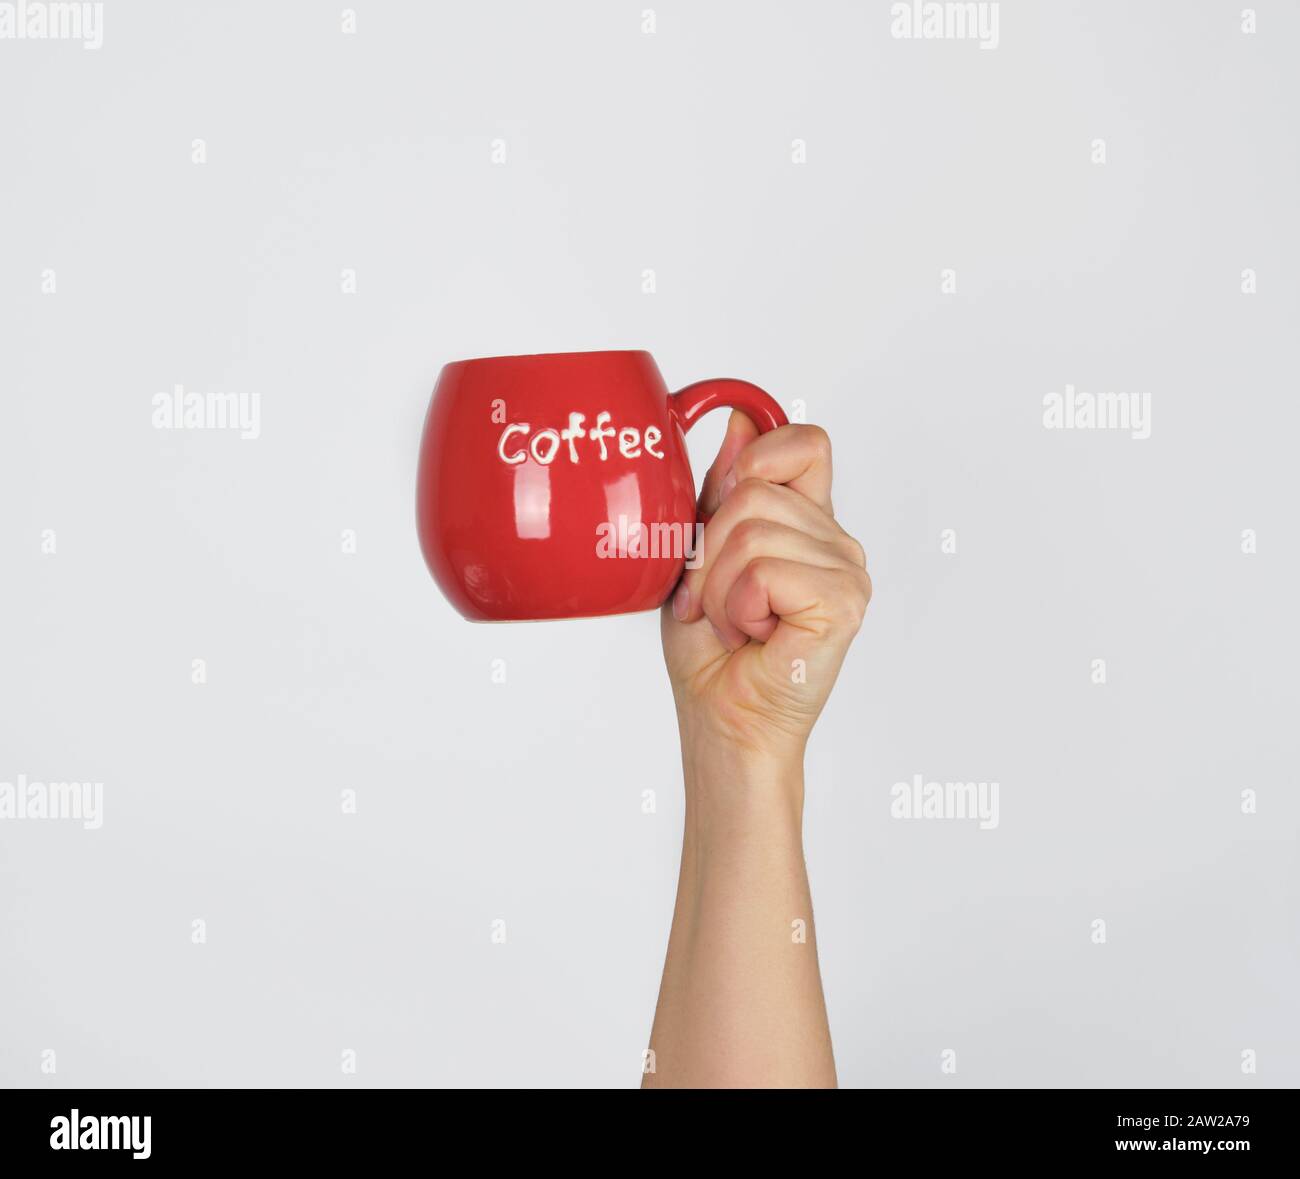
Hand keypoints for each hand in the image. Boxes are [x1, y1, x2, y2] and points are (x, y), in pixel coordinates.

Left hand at [661, 412, 870, 764]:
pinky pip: (765, 570)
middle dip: (708, 549)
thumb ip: (722, 491)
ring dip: (719, 586)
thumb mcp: (700, 555)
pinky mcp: (843, 602)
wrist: (722, 721)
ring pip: (752, 530)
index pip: (803, 442)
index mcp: (808, 522)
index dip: (755, 459)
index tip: (720, 508)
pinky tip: (754, 634)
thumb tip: (739, 419)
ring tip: (735, 623)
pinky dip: (738, 606)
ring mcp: (847, 570)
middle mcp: (835, 541)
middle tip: (712, 600)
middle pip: (756, 488)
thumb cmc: (711, 653)